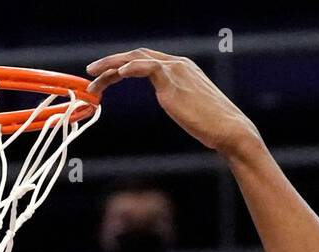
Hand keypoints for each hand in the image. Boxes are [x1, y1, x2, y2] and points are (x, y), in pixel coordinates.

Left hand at [86, 49, 260, 156]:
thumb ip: (176, 99)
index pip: (145, 60)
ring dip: (111, 67)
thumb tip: (170, 103)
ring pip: (136, 59)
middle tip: (90, 73)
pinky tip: (117, 74)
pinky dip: (130, 68)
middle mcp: (177, 64)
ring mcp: (176, 70)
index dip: (122, 66)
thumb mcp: (189, 108)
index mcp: (181, 69)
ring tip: (93, 79)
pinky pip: (147, 67)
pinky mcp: (173, 81)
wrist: (228, 129)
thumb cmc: (212, 126)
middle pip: (136, 55)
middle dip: (110, 63)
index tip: (105, 76)